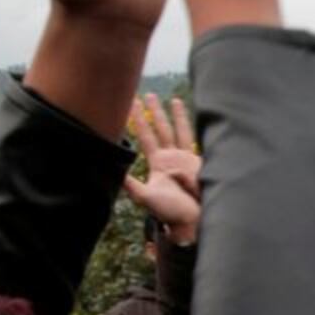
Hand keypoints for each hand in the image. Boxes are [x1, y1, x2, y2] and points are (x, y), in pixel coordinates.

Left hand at [124, 92, 200, 242]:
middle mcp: (171, 158)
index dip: (139, 121)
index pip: (146, 137)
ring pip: (179, 132)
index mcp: (158, 163)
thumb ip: (131, 184)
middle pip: (162, 129)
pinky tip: (198, 120)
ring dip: (175, 116)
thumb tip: (114, 171)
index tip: (132, 104)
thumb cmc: (170, 211)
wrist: (192, 219)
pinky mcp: (200, 163)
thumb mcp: (145, 196)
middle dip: (155, 112)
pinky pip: (197, 142)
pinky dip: (195, 129)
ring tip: (171, 100)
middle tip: (147, 94)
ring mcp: (186, 159)